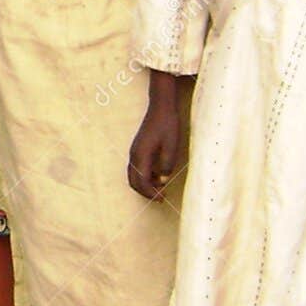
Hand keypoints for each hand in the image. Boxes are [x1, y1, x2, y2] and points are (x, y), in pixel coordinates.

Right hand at [128, 74, 185, 199]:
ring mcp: (134, 151)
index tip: (162, 198)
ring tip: (161, 186)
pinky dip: (145, 176)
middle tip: (160, 197)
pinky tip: (159, 175)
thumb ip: (167, 164)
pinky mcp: (138, 149)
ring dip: (145, 184)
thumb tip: (163, 178)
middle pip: (134, 181)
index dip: (151, 193)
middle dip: (146, 192)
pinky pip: (137, 168)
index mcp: (141, 155)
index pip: (142, 181)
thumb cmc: (167, 125)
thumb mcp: (172, 146)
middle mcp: (134, 155)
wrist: (161, 107)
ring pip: (134, 176)